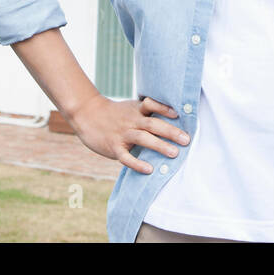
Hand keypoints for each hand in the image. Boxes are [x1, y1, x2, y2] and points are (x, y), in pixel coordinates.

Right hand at [68, 94, 190, 173]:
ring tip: (174, 153)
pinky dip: (137, 164)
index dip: (165, 108)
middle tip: (186, 140)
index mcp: (137, 110)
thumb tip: (173, 121)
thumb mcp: (131, 108)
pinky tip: (149, 169)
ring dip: (159, 146)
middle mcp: (131, 121)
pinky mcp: (114, 147)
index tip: (179, 114)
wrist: (87, 114)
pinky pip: (126, 157)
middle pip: (153, 124)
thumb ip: (147, 113)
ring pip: (143, 139)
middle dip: (171, 132)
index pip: (152, 105)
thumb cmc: (114, 113)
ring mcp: (122, 134)